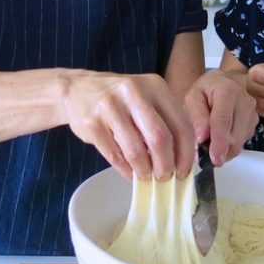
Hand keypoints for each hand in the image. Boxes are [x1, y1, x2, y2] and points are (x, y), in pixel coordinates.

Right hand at [62, 71, 195, 181]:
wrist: (78, 89)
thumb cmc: (120, 99)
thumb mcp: (147, 97)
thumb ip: (165, 120)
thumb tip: (183, 159)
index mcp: (155, 86)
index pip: (181, 125)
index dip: (186, 153)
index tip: (184, 170)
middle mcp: (134, 92)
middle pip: (160, 139)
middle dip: (166, 165)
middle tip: (165, 177)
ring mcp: (110, 107)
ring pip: (136, 151)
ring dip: (144, 170)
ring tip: (146, 176)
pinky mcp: (92, 123)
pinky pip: (115, 156)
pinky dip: (126, 170)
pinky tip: (130, 173)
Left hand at [184, 70, 257, 165]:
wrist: (226, 82)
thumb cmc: (207, 89)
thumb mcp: (193, 96)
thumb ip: (196, 116)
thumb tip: (201, 138)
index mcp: (228, 91)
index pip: (223, 121)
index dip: (219, 142)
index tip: (214, 159)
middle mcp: (245, 102)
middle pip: (234, 136)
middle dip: (219, 150)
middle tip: (202, 152)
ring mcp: (253, 114)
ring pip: (238, 143)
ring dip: (223, 148)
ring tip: (210, 139)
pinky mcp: (254, 124)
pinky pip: (241, 142)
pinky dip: (229, 145)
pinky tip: (220, 136)